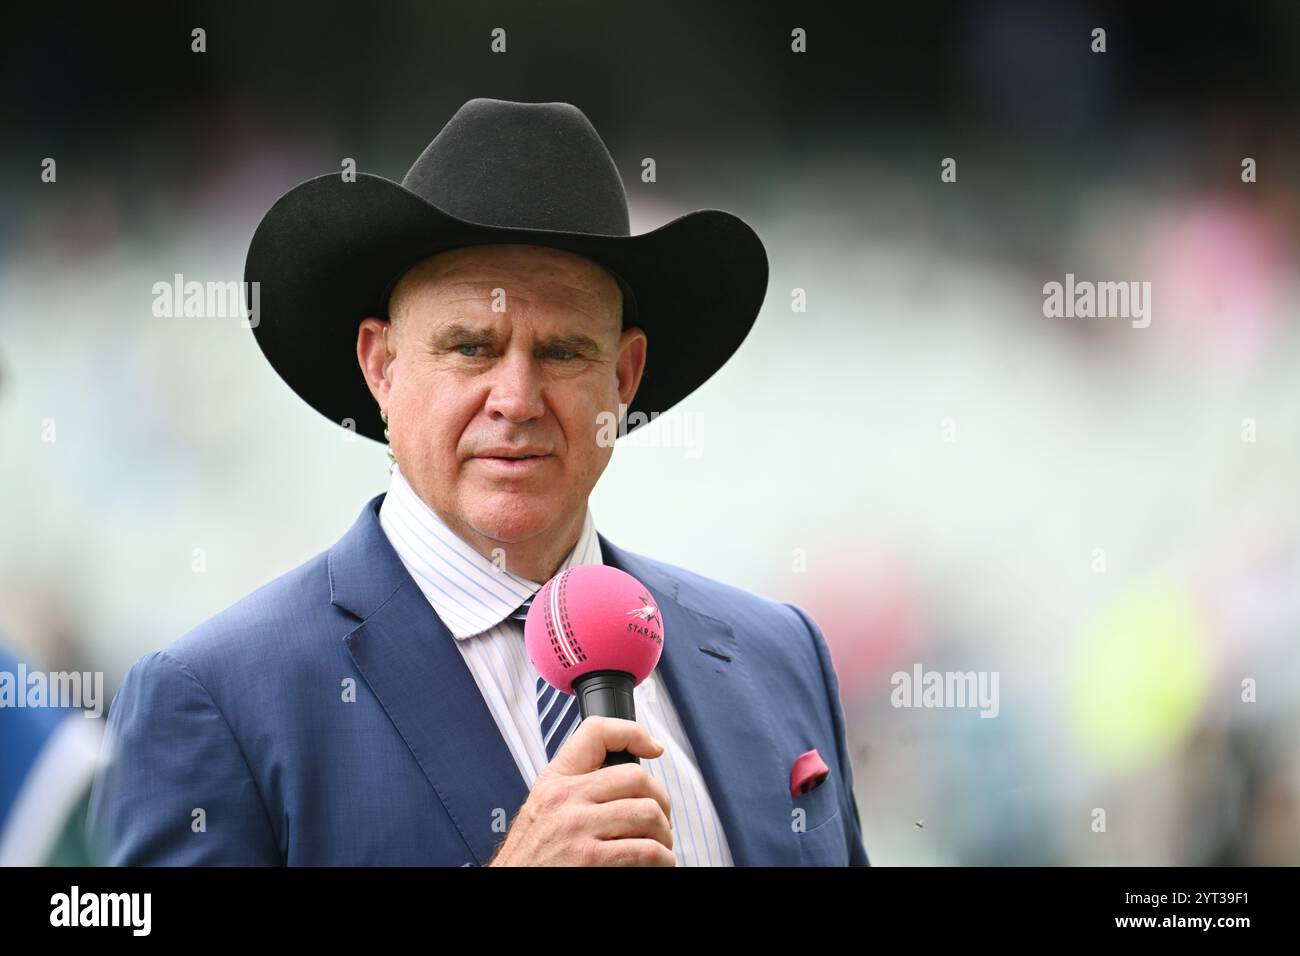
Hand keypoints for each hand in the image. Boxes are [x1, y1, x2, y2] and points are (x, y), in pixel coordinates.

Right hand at [486, 716, 674, 865]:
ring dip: (664, 833)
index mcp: (555, 781)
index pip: (595, 733)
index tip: (653, 748)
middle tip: (661, 819)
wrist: (511, 881)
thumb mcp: (543, 809)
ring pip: (647, 813)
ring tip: (660, 845)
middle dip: (661, 800)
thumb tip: (624, 784)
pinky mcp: (589, 860)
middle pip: (636, 777)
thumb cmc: (531, 857)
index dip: (632, 732)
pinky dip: (662, 858)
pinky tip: (658, 863)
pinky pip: (645, 850)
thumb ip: (574, 790)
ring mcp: (577, 828)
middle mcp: (565, 799)